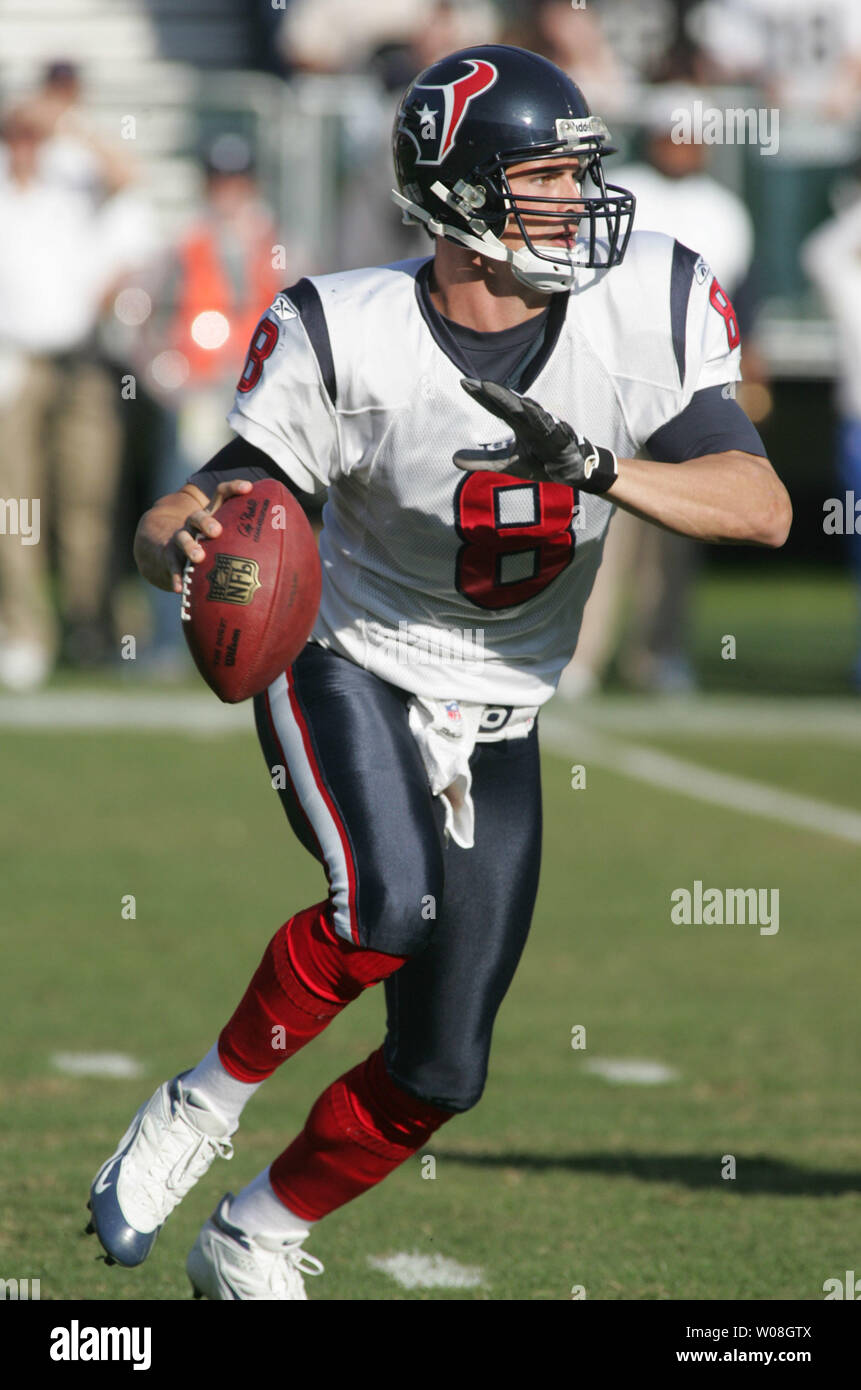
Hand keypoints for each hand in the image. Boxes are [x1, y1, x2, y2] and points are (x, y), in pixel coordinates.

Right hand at [134, 479, 252, 592]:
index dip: (234, 488)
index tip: (249, 488)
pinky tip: (180, 589)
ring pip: (182, 538)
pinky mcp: (168, 558)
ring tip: (198, 557)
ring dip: (190, 547)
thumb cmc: (210, 547)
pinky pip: (171, 567)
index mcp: (213, 515)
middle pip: (198, 516)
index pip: (222, 494)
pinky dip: (175, 577)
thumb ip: (254, 543)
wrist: (165, 551)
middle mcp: (194, 524)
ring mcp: (179, 540)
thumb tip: (298, 557)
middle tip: (217, 531)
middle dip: (208, 521)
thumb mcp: (228, 540)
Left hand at [453, 378, 617, 492]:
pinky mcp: (560, 437)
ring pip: (529, 411)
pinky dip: (542, 418)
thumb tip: (453, 459)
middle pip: (510, 404)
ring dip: (515, 401)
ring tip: (499, 392)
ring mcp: (546, 426)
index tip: (463, 382)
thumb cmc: (539, 461)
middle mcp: (530, 420)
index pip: (495, 406)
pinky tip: (531, 409)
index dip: (480, 395)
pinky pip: (551, 427)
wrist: (569, 471)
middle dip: (496, 393)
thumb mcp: (505, 464)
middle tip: (479, 383)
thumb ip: (481, 460)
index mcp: (517, 423)